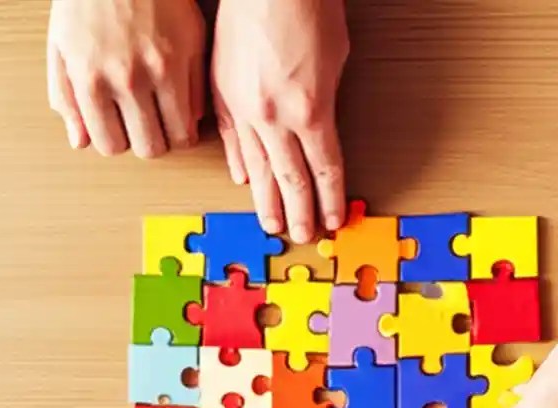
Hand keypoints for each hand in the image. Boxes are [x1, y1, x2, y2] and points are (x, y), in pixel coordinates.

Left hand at [47, 0, 204, 156]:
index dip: (116, 141)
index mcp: (91, 79)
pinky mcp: (191, 53)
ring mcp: (164, 67)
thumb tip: (81, 141)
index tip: (121, 131)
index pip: (110, 145)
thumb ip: (66, 97)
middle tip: (147, 127)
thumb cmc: (86, 1)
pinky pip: (199, 106)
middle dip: (147, 142)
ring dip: (174, 133)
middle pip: (150, 147)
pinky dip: (192, 110)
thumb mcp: (60, 48)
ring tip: (167, 118)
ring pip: (180, 135)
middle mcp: (128, 78)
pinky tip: (180, 97)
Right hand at [211, 0, 348, 243]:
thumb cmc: (308, 7)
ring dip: (268, 199)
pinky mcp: (221, 95)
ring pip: (258, 167)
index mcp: (311, 111)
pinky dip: (239, 163)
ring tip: (272, 224)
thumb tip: (317, 124)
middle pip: (292, 178)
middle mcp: (275, 118)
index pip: (325, 169)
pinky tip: (245, 181)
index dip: (331, 198)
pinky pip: (229, 140)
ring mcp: (243, 108)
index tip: (334, 219)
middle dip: (299, 211)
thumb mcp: (337, 58)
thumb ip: (327, 98)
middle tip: (303, 235)